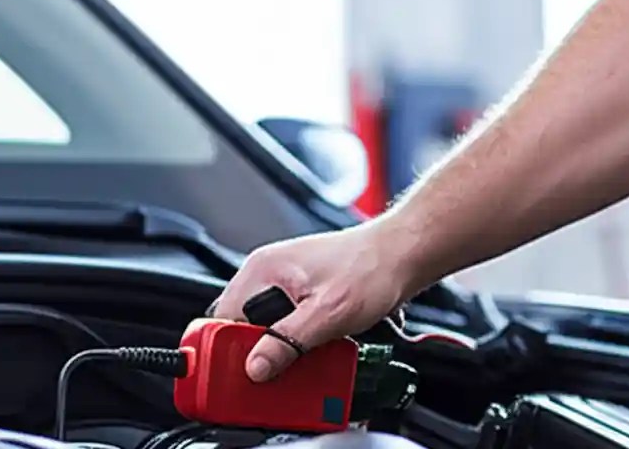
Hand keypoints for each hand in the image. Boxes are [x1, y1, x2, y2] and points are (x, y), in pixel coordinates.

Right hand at [207, 222, 414, 381]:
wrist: (405, 255)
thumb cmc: (372, 269)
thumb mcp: (327, 314)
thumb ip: (288, 342)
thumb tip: (256, 368)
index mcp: (263, 271)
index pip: (223, 320)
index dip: (230, 350)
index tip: (245, 373)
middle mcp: (269, 273)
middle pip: (242, 327)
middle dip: (259, 352)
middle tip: (277, 371)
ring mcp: (287, 282)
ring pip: (266, 328)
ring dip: (282, 348)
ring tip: (303, 359)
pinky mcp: (305, 293)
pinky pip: (287, 324)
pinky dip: (297, 341)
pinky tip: (316, 349)